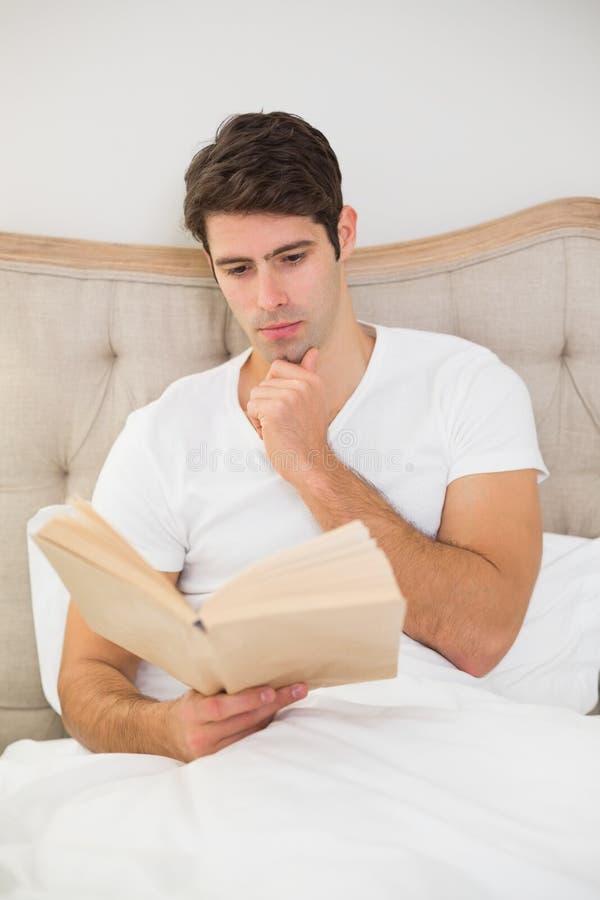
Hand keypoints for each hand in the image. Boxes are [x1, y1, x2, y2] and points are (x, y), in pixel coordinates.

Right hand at [166, 681, 307, 761]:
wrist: (167, 734)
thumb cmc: (188, 706)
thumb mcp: (197, 692)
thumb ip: (219, 686)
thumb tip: (255, 669)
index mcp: (192, 713)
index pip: (222, 707)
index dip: (248, 700)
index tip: (272, 690)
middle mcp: (201, 736)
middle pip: (244, 721)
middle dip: (274, 704)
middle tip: (297, 690)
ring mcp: (211, 753)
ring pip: (250, 734)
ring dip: (273, 716)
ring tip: (292, 697)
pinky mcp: (220, 762)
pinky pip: (248, 743)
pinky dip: (263, 728)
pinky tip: (276, 714)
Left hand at [246, 348, 329, 483]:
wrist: (311, 464)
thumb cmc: (307, 436)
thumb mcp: (313, 401)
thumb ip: (309, 374)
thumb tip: (312, 351)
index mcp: (313, 381)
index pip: (278, 366)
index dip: (274, 387)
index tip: (287, 408)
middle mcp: (303, 385)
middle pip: (264, 382)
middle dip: (266, 403)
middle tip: (284, 422)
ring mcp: (289, 396)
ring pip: (256, 394)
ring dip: (261, 414)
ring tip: (278, 428)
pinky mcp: (275, 409)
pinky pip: (251, 407)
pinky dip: (257, 423)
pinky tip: (272, 434)